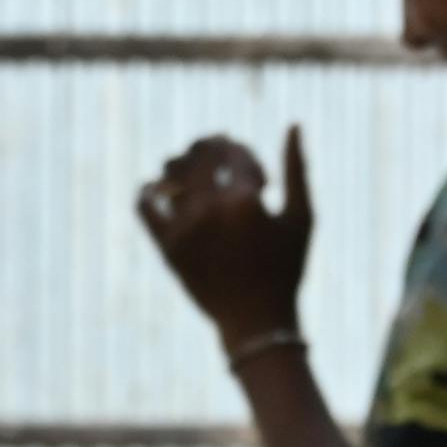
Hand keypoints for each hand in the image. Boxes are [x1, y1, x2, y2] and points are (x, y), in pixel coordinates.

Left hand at [136, 128, 314, 343]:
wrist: (256, 322)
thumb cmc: (286, 268)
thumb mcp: (302, 218)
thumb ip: (297, 169)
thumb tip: (293, 124)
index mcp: (246, 201)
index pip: (232, 152)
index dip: (242, 153)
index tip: (254, 173)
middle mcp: (211, 210)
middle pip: (198, 155)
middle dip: (210, 147)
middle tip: (215, 153)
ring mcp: (185, 229)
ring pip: (169, 174)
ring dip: (179, 164)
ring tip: (190, 171)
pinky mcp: (167, 247)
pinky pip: (144, 206)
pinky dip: (148, 191)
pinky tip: (158, 189)